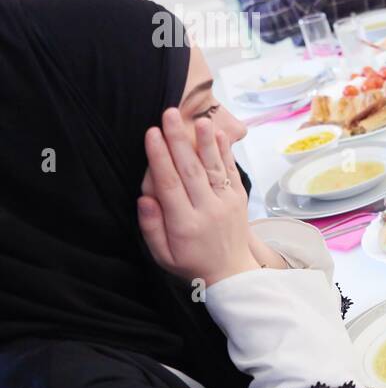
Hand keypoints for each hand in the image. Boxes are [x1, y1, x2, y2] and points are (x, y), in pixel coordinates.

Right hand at [138, 110, 258, 286]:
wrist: (231, 272)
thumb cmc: (190, 262)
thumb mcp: (162, 255)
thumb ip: (151, 227)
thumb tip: (144, 198)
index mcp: (185, 225)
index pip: (170, 185)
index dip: (160, 158)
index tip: (151, 134)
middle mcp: (208, 210)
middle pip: (191, 171)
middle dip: (179, 140)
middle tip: (168, 114)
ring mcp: (227, 203)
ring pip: (215, 168)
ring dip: (206, 142)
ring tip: (199, 119)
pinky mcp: (240, 199)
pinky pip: (231, 172)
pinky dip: (226, 153)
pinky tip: (219, 134)